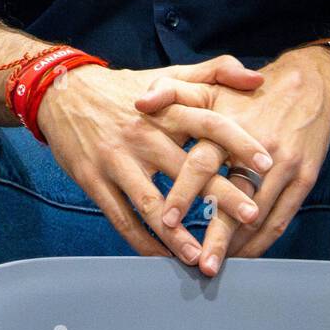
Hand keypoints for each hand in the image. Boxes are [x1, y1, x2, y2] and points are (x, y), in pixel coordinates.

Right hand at [37, 54, 272, 265]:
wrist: (63, 92)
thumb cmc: (127, 89)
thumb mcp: (170, 74)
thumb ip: (216, 71)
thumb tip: (257, 77)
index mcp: (166, 109)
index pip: (209, 124)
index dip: (240, 142)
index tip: (266, 164)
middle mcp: (144, 135)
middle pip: (188, 169)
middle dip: (221, 196)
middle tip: (251, 216)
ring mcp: (117, 161)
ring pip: (152, 203)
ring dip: (178, 234)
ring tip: (202, 256)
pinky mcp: (94, 181)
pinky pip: (121, 218)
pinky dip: (143, 242)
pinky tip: (163, 257)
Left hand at [135, 46, 329, 274]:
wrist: (310, 82)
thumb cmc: (250, 92)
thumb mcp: (211, 86)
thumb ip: (171, 93)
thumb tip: (139, 103)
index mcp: (230, 125)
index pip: (203, 162)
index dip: (185, 193)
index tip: (168, 221)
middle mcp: (259, 146)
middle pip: (234, 198)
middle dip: (215, 235)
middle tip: (196, 263)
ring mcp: (285, 164)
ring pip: (258, 215)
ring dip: (237, 245)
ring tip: (215, 265)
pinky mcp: (304, 178)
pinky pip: (281, 218)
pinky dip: (262, 242)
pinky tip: (244, 254)